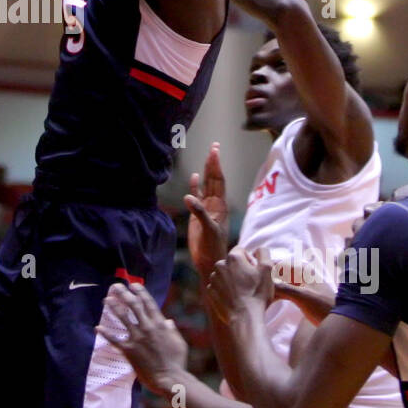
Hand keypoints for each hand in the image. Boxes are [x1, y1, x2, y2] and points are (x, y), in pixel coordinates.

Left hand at [96, 283, 189, 396]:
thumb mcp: (179, 343)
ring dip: (113, 307)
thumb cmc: (177, 362)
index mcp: (160, 324)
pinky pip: (114, 339)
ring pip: (122, 318)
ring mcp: (137, 338)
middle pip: (133, 305)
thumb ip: (172, 330)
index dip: (140, 292)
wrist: (169, 379)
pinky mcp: (129, 350)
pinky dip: (105, 333)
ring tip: (106, 299)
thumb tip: (168, 321)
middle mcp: (147, 327)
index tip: (133, 285)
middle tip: (115, 286)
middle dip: (123, 294)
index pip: (148, 303)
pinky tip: (97, 327)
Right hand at [184, 142, 229, 278]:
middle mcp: (214, 204)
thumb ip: (199, 213)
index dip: (216, 166)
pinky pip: (197, 196)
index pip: (218, 181)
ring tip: (208, 156)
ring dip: (207, 171)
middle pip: (214, 179)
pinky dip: (195, 186)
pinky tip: (194, 176)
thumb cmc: (213, 247)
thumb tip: (188, 196)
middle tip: (214, 146)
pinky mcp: (197, 215)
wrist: (209, 261)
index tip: (214, 151)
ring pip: (207, 185)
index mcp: (220, 205)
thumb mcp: (208, 230)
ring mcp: (206, 208)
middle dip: (214, 163)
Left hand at [206, 248, 272, 322]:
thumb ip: (263, 253)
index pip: (241, 251)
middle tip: (250, 284)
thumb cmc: (257, 293)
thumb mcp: (267, 270)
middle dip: (240, 270)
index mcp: (233, 257)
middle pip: (232, 263)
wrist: (244, 318)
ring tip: (242, 293)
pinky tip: (235, 298)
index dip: (250, 260)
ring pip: (224, 275)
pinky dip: (225, 290)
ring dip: (232, 280)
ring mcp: (213, 279)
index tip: (255, 273)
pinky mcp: (210, 292)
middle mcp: (219, 265)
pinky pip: (218, 287)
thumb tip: (257, 250)